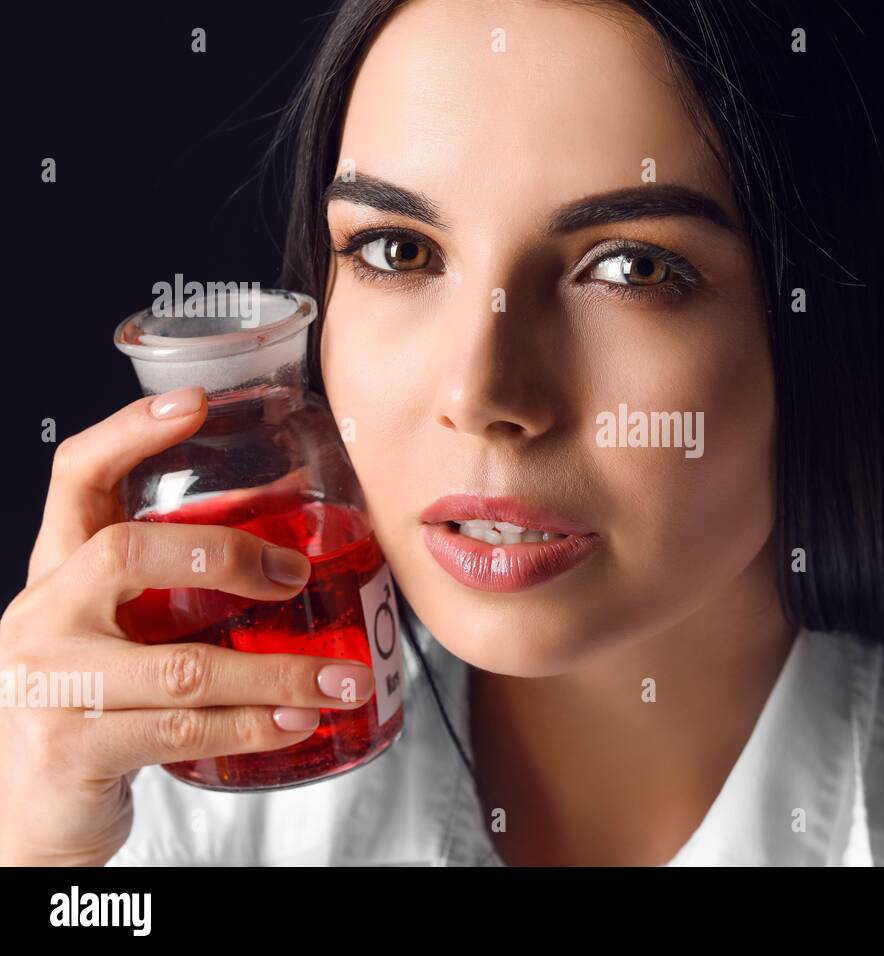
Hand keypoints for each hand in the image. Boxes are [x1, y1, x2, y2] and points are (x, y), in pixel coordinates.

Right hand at [0, 389, 376, 865]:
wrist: (29, 809)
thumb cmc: (93, 705)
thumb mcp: (117, 630)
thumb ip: (174, 584)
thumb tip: (289, 528)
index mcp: (55, 575)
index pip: (73, 478)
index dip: (128, 432)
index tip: (196, 403)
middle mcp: (42, 617)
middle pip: (126, 553)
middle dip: (227, 555)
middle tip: (298, 573)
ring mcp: (49, 685)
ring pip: (183, 666)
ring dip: (279, 672)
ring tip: (341, 681)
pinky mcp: (74, 749)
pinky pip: (184, 730)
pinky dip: (254, 725)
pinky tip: (298, 722)